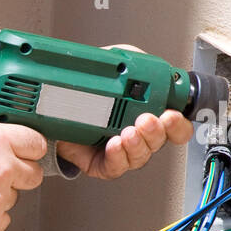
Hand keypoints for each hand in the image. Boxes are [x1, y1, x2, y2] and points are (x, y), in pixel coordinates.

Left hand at [52, 44, 193, 179]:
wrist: (52, 108)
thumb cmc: (86, 90)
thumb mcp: (114, 66)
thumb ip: (135, 63)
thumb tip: (146, 65)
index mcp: (147, 115)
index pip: (174, 127)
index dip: (177, 125)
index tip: (171, 115)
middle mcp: (137, 136)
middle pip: (159, 142)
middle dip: (156, 132)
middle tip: (147, 120)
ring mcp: (120, 152)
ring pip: (139, 156)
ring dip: (137, 144)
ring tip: (129, 132)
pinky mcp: (101, 164)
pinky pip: (114, 167)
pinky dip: (117, 157)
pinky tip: (114, 145)